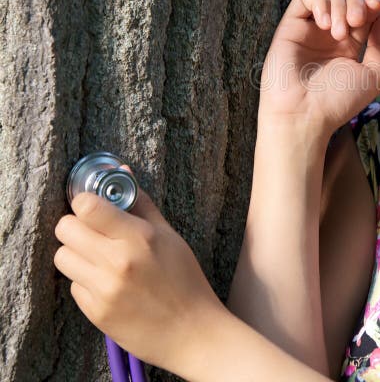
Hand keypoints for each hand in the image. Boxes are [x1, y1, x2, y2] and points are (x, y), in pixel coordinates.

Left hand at [54, 185, 226, 374]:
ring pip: (62, 257)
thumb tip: (121, 173)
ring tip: (100, 259)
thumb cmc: (185, 280)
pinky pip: (73, 285)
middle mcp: (117, 261)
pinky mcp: (95, 312)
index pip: (87, 206)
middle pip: (66, 229)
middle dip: (76, 226)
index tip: (94, 207)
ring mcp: (104, 289)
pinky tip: (108, 284)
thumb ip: (141, 204)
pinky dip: (86, 280)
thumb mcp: (170, 236)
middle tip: (93, 232)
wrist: (192, 331)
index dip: (86, 202)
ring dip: (76, 254)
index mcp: (139, 237)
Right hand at [258, 0, 379, 136]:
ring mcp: (311, 28)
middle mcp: (331, 33)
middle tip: (356, 23)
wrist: (305, 115)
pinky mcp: (291, 25)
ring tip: (338, 32)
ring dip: (339, 4)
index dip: (372, 3)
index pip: (365, 10)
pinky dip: (319, 1)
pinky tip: (323, 23)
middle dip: (357, 3)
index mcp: (351, 44)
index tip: (376, 7)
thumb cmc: (337, 102)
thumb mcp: (373, 74)